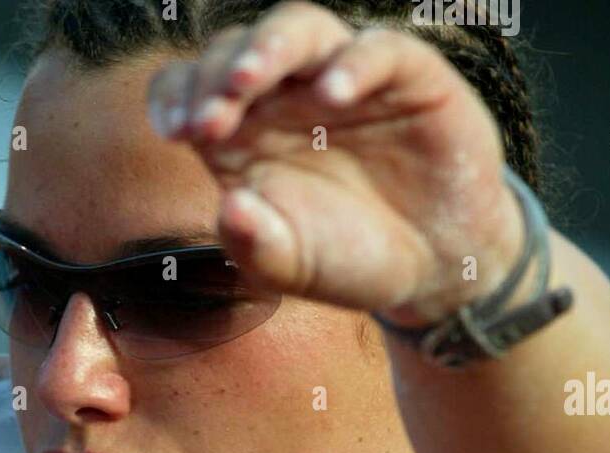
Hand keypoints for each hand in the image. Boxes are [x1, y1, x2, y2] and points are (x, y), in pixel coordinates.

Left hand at [147, 1, 523, 324]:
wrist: (433, 267)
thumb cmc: (348, 257)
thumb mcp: (291, 265)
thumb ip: (253, 244)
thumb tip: (229, 208)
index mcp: (241, 132)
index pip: (190, 89)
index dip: (176, 98)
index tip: (177, 133)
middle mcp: (284, 94)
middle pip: (235, 52)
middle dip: (214, 80)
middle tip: (207, 121)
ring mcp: (342, 76)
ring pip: (297, 28)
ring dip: (266, 49)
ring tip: (246, 82)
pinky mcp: (405, 75)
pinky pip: (377, 50)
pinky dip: (352, 64)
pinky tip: (331, 94)